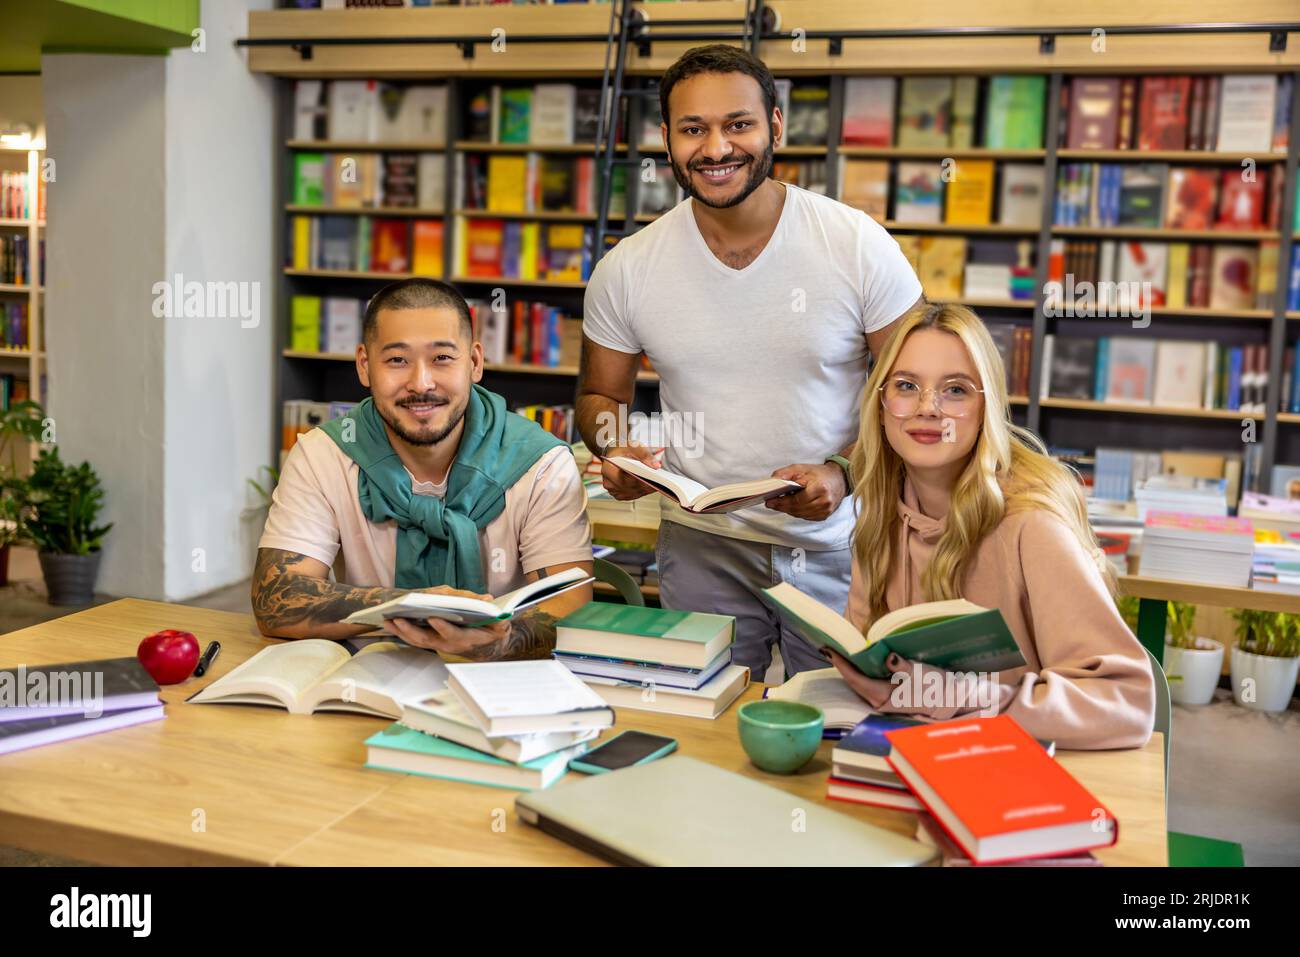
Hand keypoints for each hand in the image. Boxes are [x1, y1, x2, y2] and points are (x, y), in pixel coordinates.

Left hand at [383, 615, 511, 659]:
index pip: (452, 634)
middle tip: (399, 619)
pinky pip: (413, 639)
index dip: (443, 627)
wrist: (487, 643)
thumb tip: (488, 601)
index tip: (433, 618)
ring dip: (401, 631)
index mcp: (465, 638)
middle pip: (427, 639)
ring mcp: (438, 644)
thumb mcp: (498, 622)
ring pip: (416, 640)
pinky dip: (401, 631)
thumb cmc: (491, 629)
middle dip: (411, 630)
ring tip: (387, 620)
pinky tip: (390, 622)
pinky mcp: (431, 641)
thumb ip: (495, 614)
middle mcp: (448, 644)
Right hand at [599, 444, 663, 500]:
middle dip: (646, 484)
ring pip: (633, 493)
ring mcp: (614, 490)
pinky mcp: (620, 494)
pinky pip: (634, 495)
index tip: (653, 478)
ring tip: (658, 483)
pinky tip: (652, 485)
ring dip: (646, 489)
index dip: (639, 479)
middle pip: (630, 487)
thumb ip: (645, 455)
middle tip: (660, 481)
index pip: (624, 479)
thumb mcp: (633, 446)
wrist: (616, 454)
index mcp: (608, 469)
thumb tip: (656, 466)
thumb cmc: (622, 449)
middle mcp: (609, 482)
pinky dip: (643, 491)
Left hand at [765, 462, 845, 520]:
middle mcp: (824, 501)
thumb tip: (773, 481)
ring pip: (800, 514)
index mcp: (820, 488)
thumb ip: (786, 473)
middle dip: (782, 506)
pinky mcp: (824, 516)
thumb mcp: (802, 468)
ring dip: (788, 510)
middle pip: (797, 508)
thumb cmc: (819, 473)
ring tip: (779, 504)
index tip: (770, 501)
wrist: (839, 479)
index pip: (797, 499)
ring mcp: (826, 510)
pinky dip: (797, 512)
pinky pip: (805, 516)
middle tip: (771, 503)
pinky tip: (792, 506)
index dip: (782, 501)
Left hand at [827, 649, 966, 718]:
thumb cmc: (936, 688)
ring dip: (849, 666)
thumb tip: (890, 657)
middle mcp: (878, 701)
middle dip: (841, 663)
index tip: (828, 649)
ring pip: (859, 681)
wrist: (951, 701)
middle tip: (828, 645)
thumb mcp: (920, 674)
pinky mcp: (887, 695)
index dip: (840, 663)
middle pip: (853, 680)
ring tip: (838, 650)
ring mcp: (882, 699)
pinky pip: (867, 681)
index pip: (854, 678)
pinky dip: (860, 669)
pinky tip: (858, 659)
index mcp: (882, 697)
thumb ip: (903, 666)